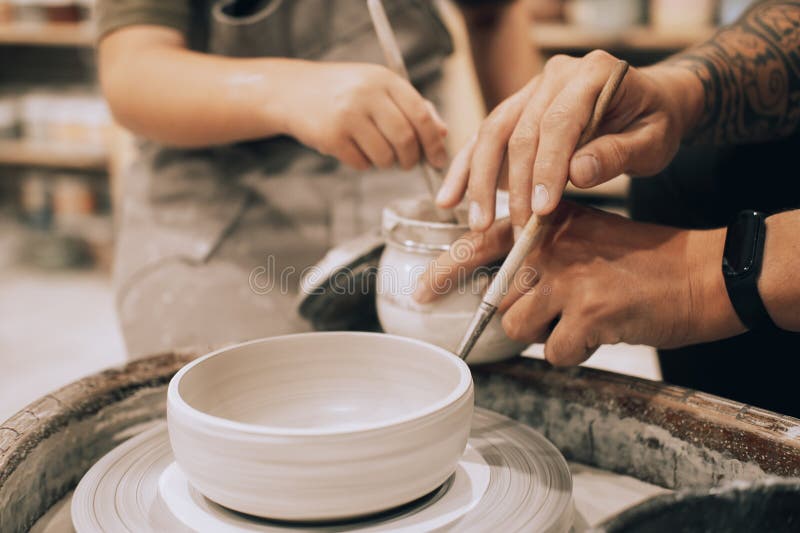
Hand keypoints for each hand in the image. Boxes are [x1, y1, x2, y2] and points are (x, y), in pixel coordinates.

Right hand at [277, 61, 447, 170]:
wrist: (293, 91)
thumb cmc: (343, 91)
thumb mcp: (378, 88)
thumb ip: (412, 107)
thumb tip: (442, 132)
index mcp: (384, 79)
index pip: (421, 115)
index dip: (434, 142)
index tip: (438, 159)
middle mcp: (367, 94)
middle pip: (406, 139)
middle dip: (411, 159)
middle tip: (408, 164)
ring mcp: (348, 115)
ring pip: (385, 156)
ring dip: (386, 163)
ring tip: (377, 153)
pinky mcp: (332, 136)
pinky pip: (361, 163)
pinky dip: (363, 164)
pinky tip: (354, 150)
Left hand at [414, 202, 743, 365]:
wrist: (701, 274)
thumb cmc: (642, 260)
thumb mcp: (585, 236)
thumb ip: (542, 251)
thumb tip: (500, 287)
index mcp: (549, 222)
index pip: (480, 241)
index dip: (445, 269)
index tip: (419, 292)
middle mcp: (551, 246)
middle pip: (500, 298)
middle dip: (517, 316)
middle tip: (537, 316)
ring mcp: (568, 278)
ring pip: (519, 327)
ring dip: (546, 334)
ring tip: (585, 318)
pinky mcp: (589, 313)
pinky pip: (554, 351)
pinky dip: (574, 352)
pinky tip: (601, 333)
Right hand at [436, 50, 701, 233]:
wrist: (649, 103)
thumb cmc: (654, 122)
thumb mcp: (652, 142)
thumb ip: (617, 154)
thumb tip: (577, 173)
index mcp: (593, 73)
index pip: (560, 122)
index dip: (547, 168)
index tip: (541, 211)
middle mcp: (554, 76)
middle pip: (518, 129)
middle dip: (513, 185)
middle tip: (515, 228)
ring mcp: (531, 92)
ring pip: (491, 133)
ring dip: (478, 180)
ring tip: (473, 220)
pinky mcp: (516, 112)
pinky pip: (484, 139)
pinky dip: (467, 170)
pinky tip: (450, 198)